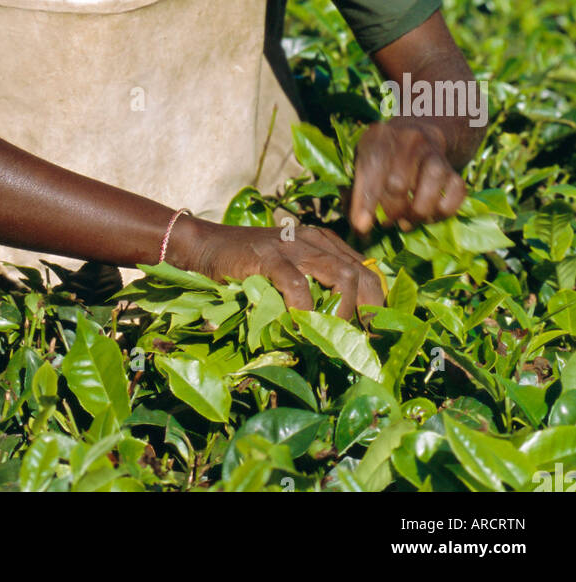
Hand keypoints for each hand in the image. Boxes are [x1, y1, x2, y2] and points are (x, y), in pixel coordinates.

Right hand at [172, 219, 384, 320]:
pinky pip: (297, 283)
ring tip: (330, 335)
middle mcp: (314, 239)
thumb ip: (314, 288)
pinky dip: (304, 308)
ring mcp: (292, 245)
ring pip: (341, 275)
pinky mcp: (268, 255)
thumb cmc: (250, 268)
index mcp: (324, 243)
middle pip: (361, 274)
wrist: (206, 247)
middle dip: (366, 311)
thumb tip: (341, 333)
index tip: (372, 336)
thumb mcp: (290, 273)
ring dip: (341, 311)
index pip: (367, 271)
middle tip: (358, 342)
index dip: (376, 305)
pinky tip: (298, 324)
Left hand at [349, 120, 466, 234]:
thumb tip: (361, 227)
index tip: (362, 227)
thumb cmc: (383, 156)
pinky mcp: (454, 171)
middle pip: (398, 185)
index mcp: (379, 137)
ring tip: (406, 221)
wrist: (419, 132)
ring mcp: (434, 155)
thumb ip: (357, 191)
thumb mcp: (363, 161)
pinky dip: (441, 214)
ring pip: (428, 195)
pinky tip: (428, 213)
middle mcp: (409, 141)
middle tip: (385, 223)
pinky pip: (453, 199)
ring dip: (415, 217)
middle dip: (389, 212)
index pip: (372, 170)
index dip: (365, 202)